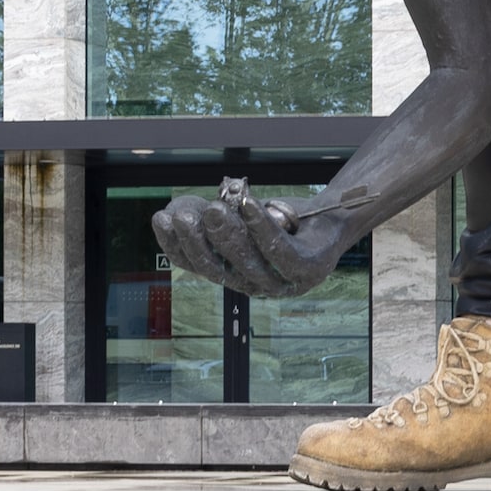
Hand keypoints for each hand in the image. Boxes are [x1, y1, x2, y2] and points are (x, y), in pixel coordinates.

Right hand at [151, 178, 352, 298]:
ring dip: (228, 234)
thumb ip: (208, 214)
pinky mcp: (306, 270)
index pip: (196, 264)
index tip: (161, 218)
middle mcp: (253, 284)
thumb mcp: (238, 214)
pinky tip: (249, 206)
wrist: (329, 217)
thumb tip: (172, 212)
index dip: (176, 244)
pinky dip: (262, 229)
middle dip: (198, 241)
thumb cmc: (280, 218)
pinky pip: (280, 252)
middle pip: (218, 268)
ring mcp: (281, 282)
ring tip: (215, 208)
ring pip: (248, 261)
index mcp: (232, 273)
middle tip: (183, 214)